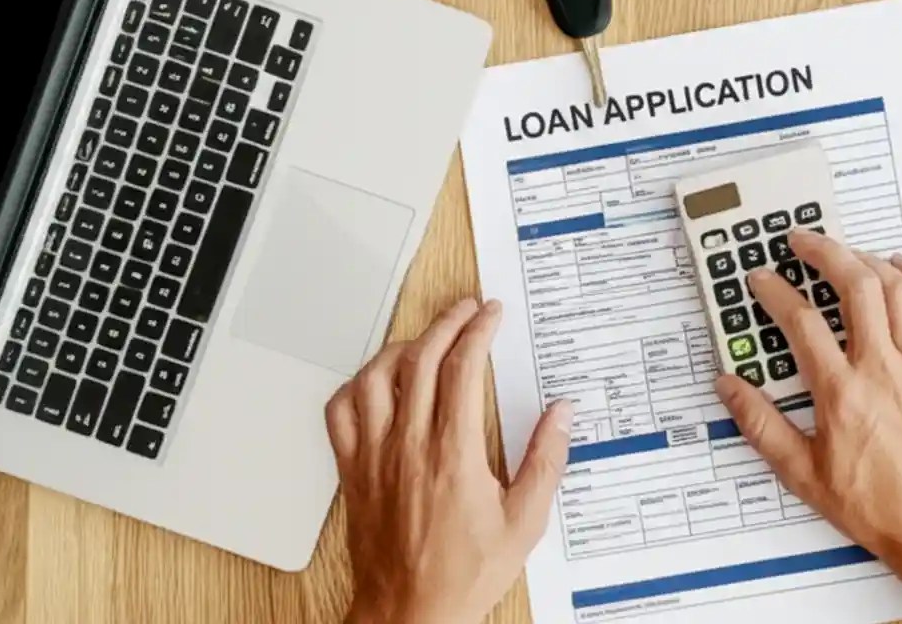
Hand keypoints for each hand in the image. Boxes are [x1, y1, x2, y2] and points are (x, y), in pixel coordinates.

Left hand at [325, 299, 573, 623]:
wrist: (410, 613)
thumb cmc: (463, 575)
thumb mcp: (525, 523)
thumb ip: (545, 461)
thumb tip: (560, 415)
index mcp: (454, 453)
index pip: (463, 366)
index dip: (479, 329)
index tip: (491, 315)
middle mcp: (409, 446)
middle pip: (421, 358)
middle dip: (447, 321)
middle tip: (466, 309)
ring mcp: (374, 455)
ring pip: (377, 375)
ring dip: (402, 345)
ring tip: (424, 338)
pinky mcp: (353, 470)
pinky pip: (340, 410)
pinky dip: (357, 384)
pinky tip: (376, 382)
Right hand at [716, 230, 901, 559]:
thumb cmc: (871, 505)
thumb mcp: (800, 473)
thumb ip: (760, 424)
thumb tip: (729, 386)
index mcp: (841, 393)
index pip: (800, 322)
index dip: (775, 292)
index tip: (760, 281)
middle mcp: (881, 369)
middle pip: (855, 287)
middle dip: (824, 252)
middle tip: (800, 241)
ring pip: (898, 290)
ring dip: (869, 260)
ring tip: (844, 253)